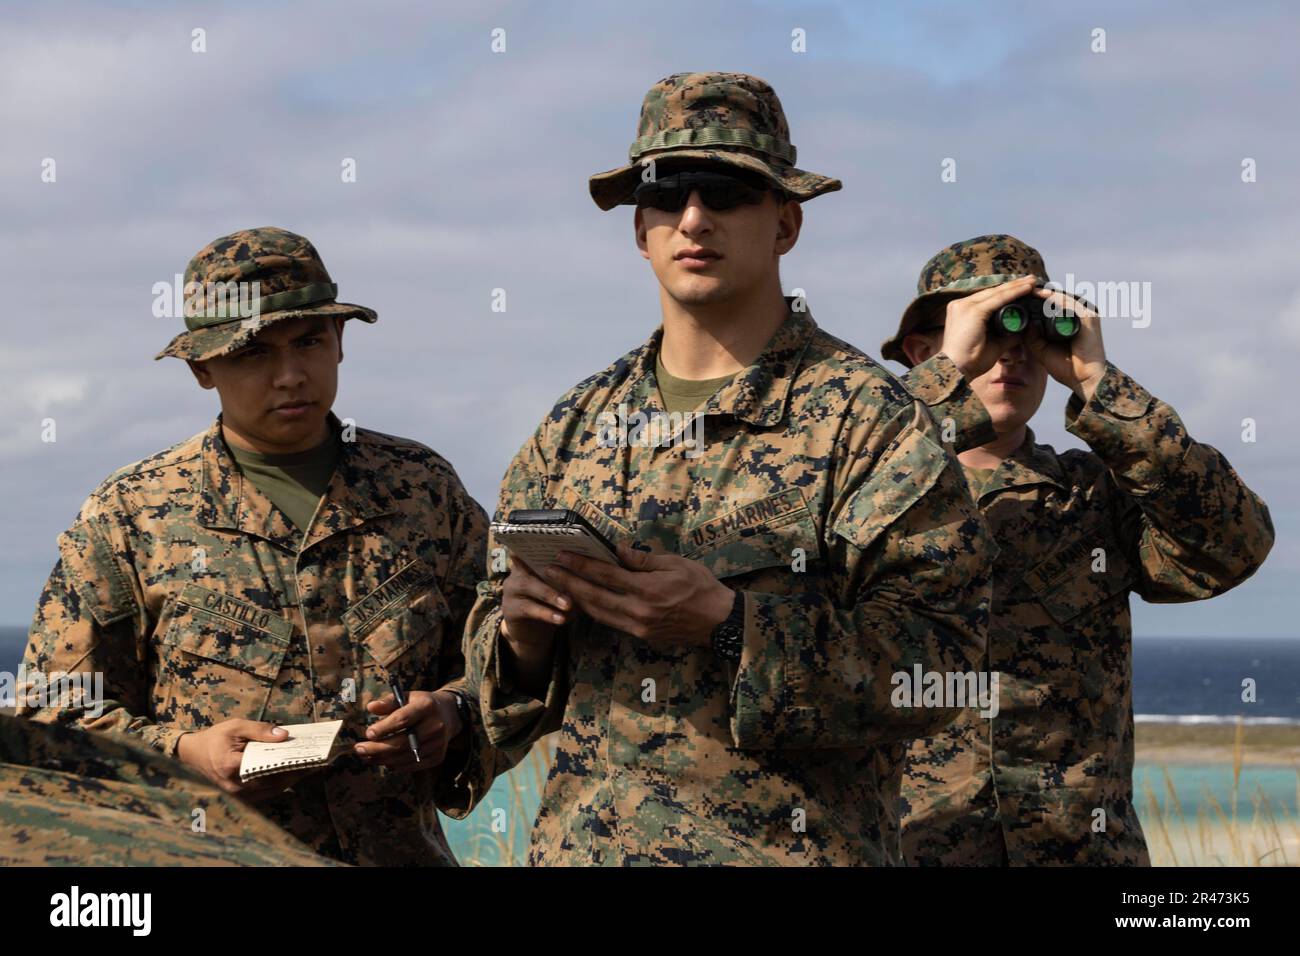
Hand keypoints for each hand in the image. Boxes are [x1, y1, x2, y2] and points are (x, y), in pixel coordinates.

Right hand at [176, 719, 317, 801]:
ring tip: (308, 768)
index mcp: (231, 765)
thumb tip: (284, 735)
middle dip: (294, 773)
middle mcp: (234, 785)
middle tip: (314, 763)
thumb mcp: (236, 726)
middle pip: (271, 782)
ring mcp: (237, 794)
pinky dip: (279, 784)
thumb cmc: (215, 738)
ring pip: (270, 790)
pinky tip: (292, 774)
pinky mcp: (239, 796)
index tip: (307, 760)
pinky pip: (265, 793)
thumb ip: (260, 730)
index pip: (266, 767)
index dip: (289, 765)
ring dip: (289, 780)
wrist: (194, 754)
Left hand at [356, 689, 461, 771]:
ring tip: (366, 756)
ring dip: (382, 759)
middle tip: (359, 748)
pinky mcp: (438, 757)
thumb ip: (388, 702)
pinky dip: (395, 765)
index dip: (385, 728)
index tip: (368, 733)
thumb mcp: (407, 696)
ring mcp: (438, 743)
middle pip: (403, 742)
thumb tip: (370, 707)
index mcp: (427, 706)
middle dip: (377, 748)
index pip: (404, 719)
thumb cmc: (420, 705)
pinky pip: (412, 766)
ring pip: (405, 757)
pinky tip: (382, 760)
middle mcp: (435, 726)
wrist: (448, 715)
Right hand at [500, 554, 571, 672]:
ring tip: (568, 605)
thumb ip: (570, 578)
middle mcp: (518, 570)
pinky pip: (527, 608)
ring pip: (529, 585)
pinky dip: (545, 613)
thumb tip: (588, 571)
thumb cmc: (553, 604)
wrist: (533, 632)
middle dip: (554, 573)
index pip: (538, 546)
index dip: (549, 545)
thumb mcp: (563, 589)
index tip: (568, 549)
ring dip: (550, 595)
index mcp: (532, 559)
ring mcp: (511, 588)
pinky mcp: (509, 608)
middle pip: (531, 563)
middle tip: (573, 582)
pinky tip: (560, 619)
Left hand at [540, 542, 733, 647]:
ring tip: (558, 585)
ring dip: (576, 599)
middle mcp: (638, 610)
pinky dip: (593, 611)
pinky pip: (610, 622)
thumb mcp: (676, 563)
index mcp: (647, 589)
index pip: (605, 575)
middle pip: (594, 596)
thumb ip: (644, 559)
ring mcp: (638, 626)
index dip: (580, 565)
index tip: (562, 556)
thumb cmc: (701, 587)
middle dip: (568, 583)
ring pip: (598, 612)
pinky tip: (583, 601)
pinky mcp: (641, 636)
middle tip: (547, 571)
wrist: (719, 622)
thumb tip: (619, 549)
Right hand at [940, 275, 1039, 379]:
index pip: (989, 298)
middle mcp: (961, 305)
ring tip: (1033, 282)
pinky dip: (1014, 293)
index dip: (1007, 292)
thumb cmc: (970, 362)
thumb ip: (1007, 335)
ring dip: (1017, 286)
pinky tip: (1027, 289)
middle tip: (1033, 280)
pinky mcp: (973, 311)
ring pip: (997, 292)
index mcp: (962, 311)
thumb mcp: (993, 345)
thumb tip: (1023, 329)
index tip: (1023, 289)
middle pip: (993, 292)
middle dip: (1014, 285)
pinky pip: (998, 298)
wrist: (955, 371)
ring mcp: (965, 306)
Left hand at [1024, 286, 1106, 400]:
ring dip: (1045, 292)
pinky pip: (1071, 303)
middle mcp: (1078, 315)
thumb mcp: (1042, 350)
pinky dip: (1056, 298)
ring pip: (1062, 297)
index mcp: (1069, 322)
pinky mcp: (1090, 317)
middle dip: (1038, 293)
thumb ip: (1032, 337)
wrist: (1085, 380)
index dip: (1035, 300)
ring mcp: (1085, 314)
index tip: (1017, 297)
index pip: (1051, 305)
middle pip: (1056, 298)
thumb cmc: (1067, 368)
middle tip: (1019, 288)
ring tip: (1027, 289)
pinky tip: (1042, 295)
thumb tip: (1023, 323)